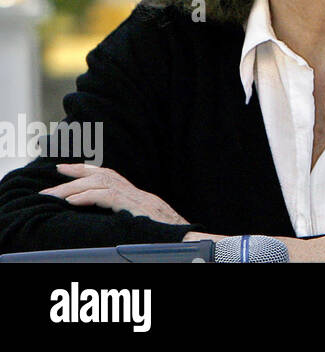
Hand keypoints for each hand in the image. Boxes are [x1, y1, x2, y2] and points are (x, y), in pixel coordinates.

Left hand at [39, 163, 188, 224]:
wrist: (187, 240)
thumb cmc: (169, 239)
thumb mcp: (145, 225)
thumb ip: (130, 219)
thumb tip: (110, 223)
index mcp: (138, 197)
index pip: (110, 176)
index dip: (87, 170)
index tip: (66, 168)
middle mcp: (137, 193)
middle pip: (102, 175)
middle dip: (74, 176)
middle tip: (51, 180)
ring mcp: (137, 198)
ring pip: (100, 183)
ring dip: (72, 188)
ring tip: (52, 196)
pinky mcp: (136, 207)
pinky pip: (107, 196)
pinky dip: (87, 196)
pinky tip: (71, 202)